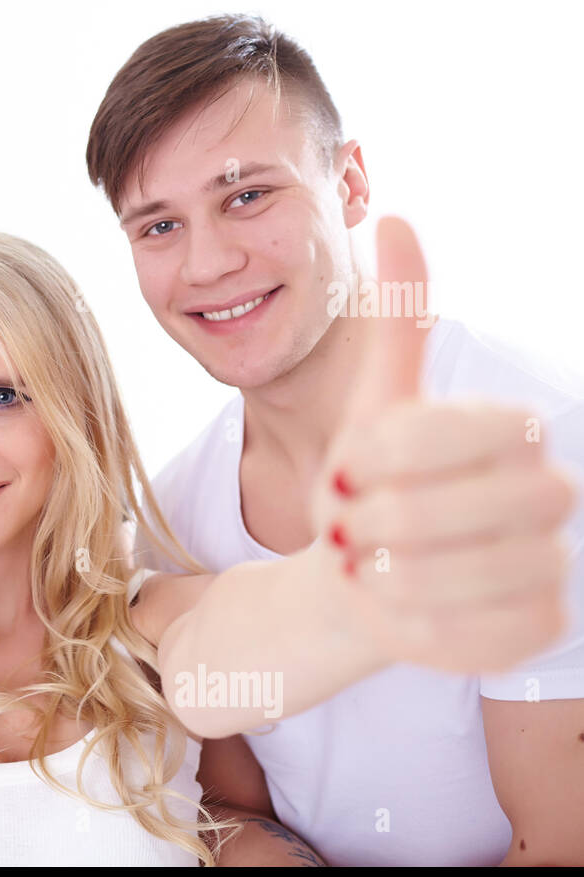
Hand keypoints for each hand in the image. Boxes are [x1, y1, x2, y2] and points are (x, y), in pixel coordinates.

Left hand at [311, 217, 575, 673]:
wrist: (368, 562)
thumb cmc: (371, 478)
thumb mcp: (376, 402)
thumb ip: (397, 320)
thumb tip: (396, 215)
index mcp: (516, 429)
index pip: (440, 431)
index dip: (376, 457)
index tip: (345, 471)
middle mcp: (552, 494)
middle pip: (438, 514)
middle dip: (370, 521)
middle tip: (347, 526)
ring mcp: (551, 566)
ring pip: (444, 581)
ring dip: (379, 576)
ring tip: (366, 563)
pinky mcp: (534, 632)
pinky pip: (456, 640)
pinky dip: (401, 625)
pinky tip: (393, 605)